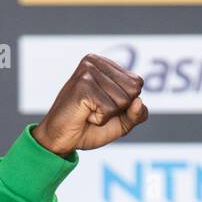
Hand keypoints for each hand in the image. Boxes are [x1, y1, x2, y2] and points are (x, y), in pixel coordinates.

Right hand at [31, 54, 148, 156]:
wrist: (62, 139)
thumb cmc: (89, 128)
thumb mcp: (121, 123)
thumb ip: (137, 114)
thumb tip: (139, 101)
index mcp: (104, 64)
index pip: (136, 83)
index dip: (126, 104)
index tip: (105, 106)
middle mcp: (94, 62)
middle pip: (133, 90)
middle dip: (118, 109)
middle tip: (96, 110)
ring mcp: (87, 71)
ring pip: (122, 100)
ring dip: (107, 115)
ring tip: (89, 112)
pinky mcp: (83, 85)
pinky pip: (109, 109)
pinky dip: (99, 119)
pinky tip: (84, 114)